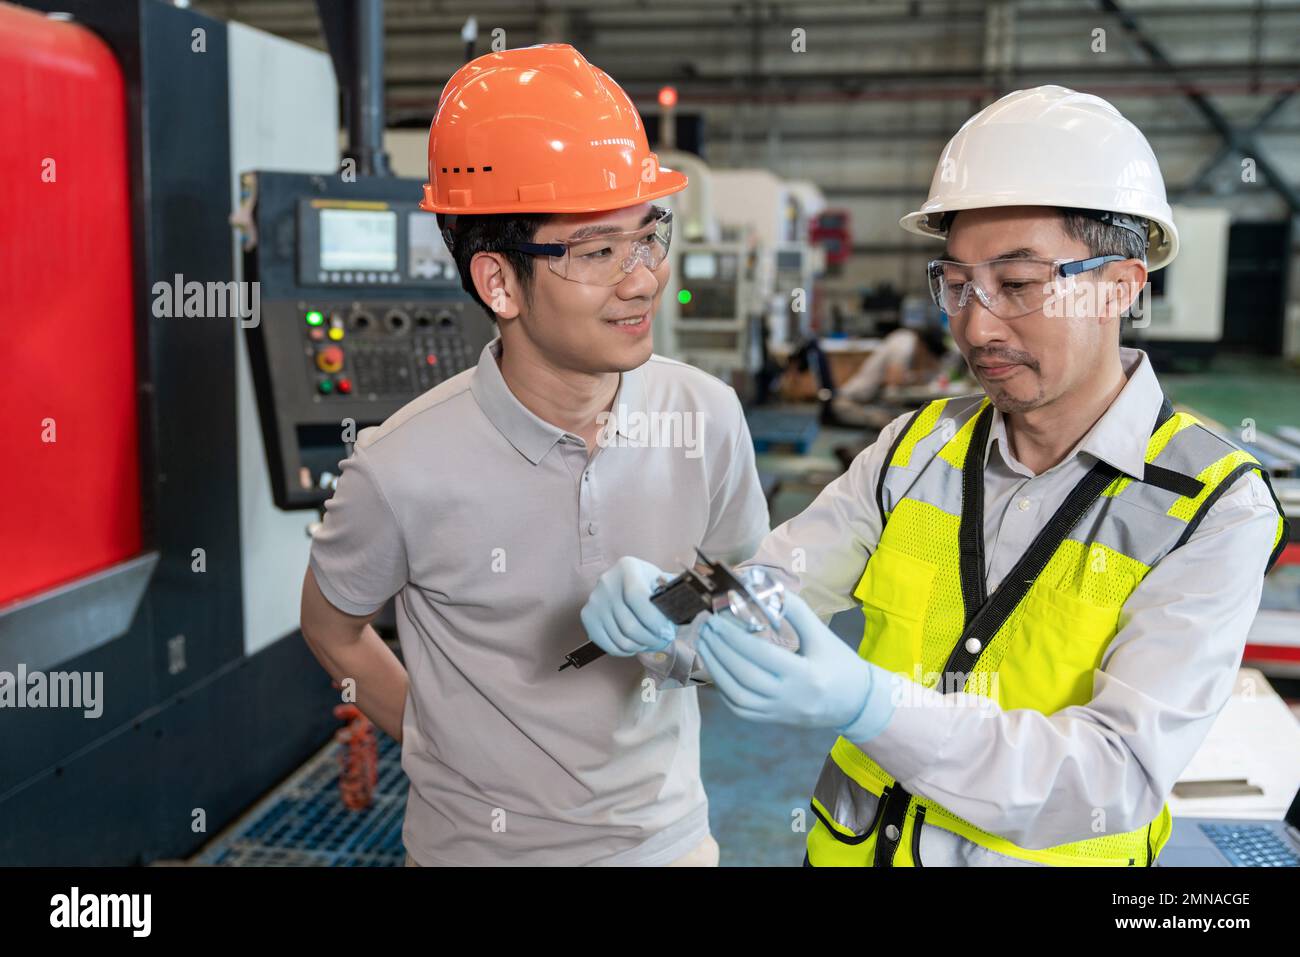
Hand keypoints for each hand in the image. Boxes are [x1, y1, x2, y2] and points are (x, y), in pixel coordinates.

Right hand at [580, 556, 675, 656]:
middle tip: (663, 642)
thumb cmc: (647, 583)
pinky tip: (636, 645)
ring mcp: (595, 600)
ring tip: (651, 643)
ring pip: (620, 639)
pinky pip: (608, 645)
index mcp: (627, 567)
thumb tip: (689, 604)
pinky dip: (625, 651)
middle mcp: (606, 582)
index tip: (667, 632)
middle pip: (629, 624)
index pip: (637, 598)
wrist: (622, 581)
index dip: (654, 620)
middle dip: (651, 639)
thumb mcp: (661, 579)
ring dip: (640, 647)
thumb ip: (673, 592)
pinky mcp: (588, 617)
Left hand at [696, 590, 895, 741]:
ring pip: (737, 695)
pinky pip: (740, 708)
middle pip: (744, 675)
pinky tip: (715, 667)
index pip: (761, 654)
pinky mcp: (772, 720)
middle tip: (705, 626)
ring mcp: (778, 713)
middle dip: (719, 649)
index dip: (735, 636)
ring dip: (715, 668)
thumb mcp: (822, 635)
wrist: (856, 705)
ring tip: (704, 643)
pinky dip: (723, 688)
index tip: (717, 618)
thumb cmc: (841, 665)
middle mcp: (789, 698)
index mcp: (806, 676)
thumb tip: (763, 590)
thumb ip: (795, 612)